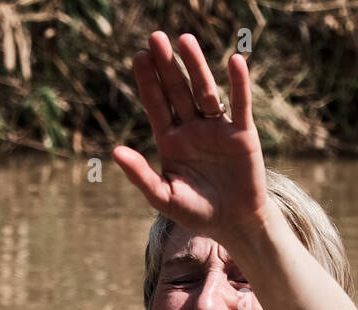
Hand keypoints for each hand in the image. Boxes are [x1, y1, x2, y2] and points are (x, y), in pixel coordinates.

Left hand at [112, 32, 270, 245]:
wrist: (234, 224)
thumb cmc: (197, 213)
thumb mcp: (164, 198)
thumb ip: (141, 175)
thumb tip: (115, 152)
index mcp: (170, 142)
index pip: (156, 105)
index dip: (148, 81)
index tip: (138, 56)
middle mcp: (192, 129)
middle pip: (177, 91)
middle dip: (167, 65)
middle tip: (156, 38)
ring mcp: (217, 129)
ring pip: (204, 91)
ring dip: (196, 66)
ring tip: (184, 40)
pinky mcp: (242, 134)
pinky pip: (240, 104)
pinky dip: (238, 84)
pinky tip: (233, 62)